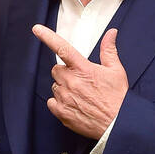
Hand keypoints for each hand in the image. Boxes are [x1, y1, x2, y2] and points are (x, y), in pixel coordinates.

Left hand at [33, 24, 128, 138]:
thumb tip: (111, 33)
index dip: (47, 37)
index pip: (62, 48)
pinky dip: (59, 103)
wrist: (117, 124)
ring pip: (55, 86)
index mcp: (83, 69)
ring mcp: (65, 98)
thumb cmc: (118, 98)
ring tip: (80, 95)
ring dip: (63, 88)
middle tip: (79, 80)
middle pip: (56, 70)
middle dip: (65, 72)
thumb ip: (109, 50)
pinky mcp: (62, 112)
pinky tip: (73, 104)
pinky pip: (51, 102)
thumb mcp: (116, 71)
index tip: (37, 29)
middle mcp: (71, 82)